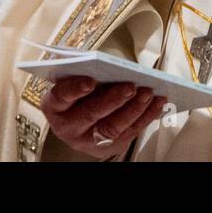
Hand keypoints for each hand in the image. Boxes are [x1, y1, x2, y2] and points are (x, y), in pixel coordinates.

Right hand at [41, 77, 166, 159]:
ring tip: (147, 93)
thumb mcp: (74, 79)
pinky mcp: (106, 148)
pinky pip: (128, 134)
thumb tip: (110, 65)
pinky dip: (145, 117)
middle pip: (90, 114)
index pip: (60, 97)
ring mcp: (86, 140)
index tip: (90, 81)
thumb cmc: (79, 92)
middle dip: (113, 100)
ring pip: (111, 128)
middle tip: (130, 87)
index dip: (74, 89)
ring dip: (133, 109)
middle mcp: (67, 127)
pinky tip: (156, 103)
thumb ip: (85, 71)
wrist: (79, 119)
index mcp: (54, 106)